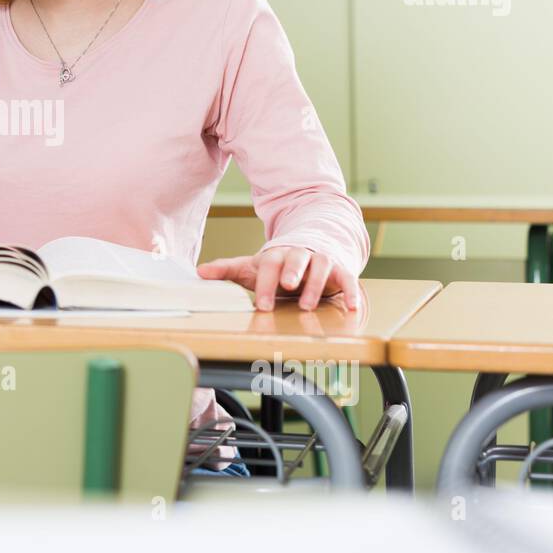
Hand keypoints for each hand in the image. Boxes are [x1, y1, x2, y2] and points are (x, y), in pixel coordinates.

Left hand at [196, 246, 360, 311]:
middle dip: (291, 273)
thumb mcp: (253, 266)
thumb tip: (199, 272)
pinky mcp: (341, 269)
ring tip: (308, 304)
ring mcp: (321, 259)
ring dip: (315, 284)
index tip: (262, 305)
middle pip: (296, 259)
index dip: (266, 284)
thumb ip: (227, 269)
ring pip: (321, 267)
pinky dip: (352, 292)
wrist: (312, 245)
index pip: (269, 266)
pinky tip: (353, 308)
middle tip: (287, 286)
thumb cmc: (278, 264)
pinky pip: (348, 279)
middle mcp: (299, 254)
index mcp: (277, 254)